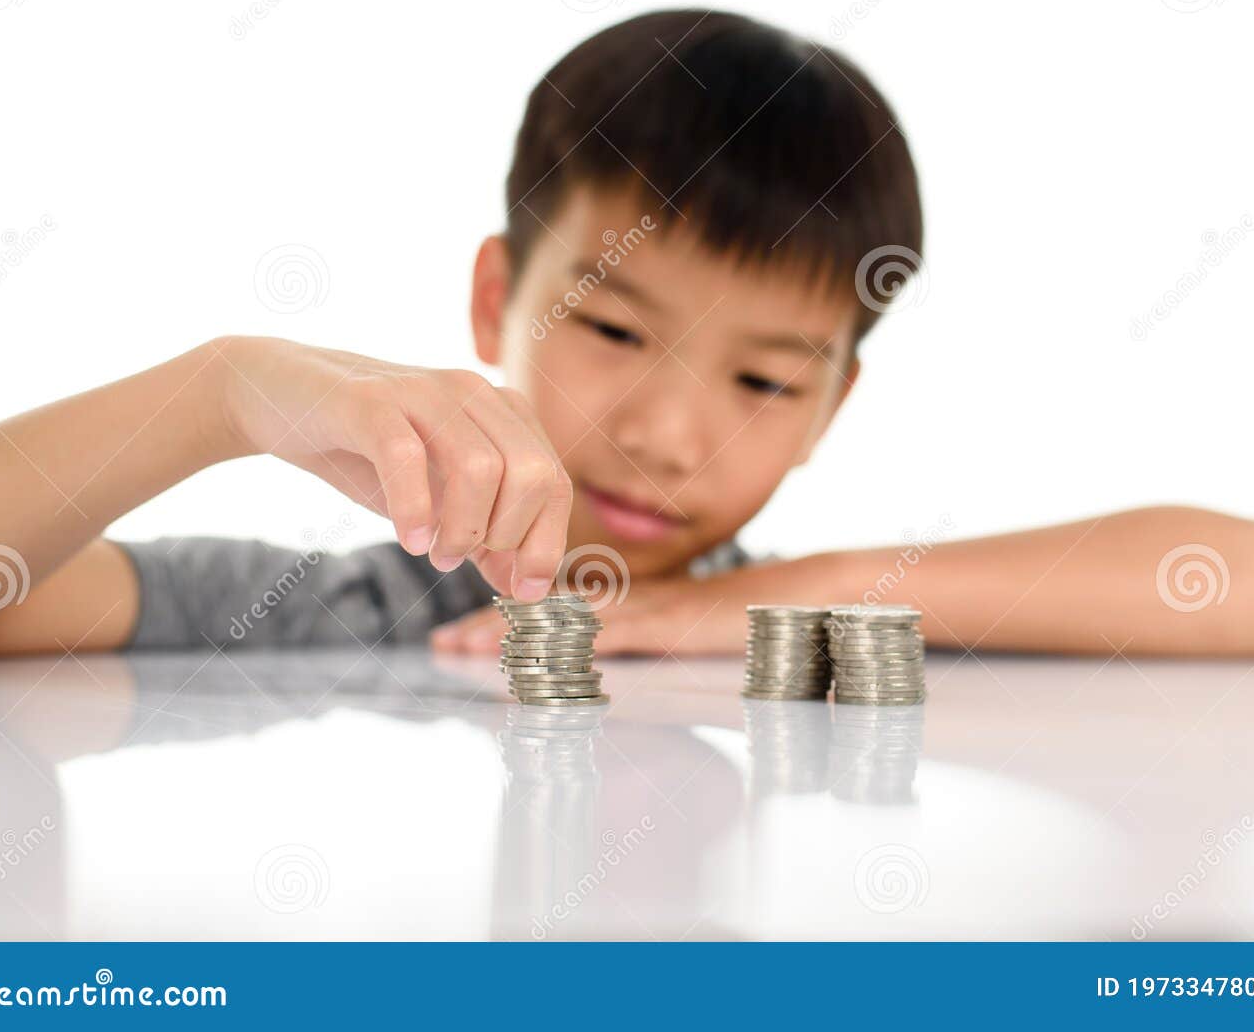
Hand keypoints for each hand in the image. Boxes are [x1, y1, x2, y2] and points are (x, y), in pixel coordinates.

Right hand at [216, 336, 570, 597]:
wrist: (283, 398)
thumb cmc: (368, 452)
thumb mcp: (437, 499)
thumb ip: (483, 535)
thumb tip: (523, 584)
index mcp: (501, 413)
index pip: (555, 483)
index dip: (546, 544)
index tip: (524, 591)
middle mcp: (473, 394)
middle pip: (533, 474)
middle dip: (508, 536)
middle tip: (463, 560)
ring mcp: (424, 393)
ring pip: (481, 467)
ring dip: (464, 528)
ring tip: (435, 555)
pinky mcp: (370, 402)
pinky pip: (407, 457)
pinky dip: (414, 509)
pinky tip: (409, 539)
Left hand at [429, 555, 850, 655]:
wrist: (810, 593)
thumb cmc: (754, 614)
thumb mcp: (691, 628)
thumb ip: (652, 636)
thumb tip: (605, 659)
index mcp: (635, 599)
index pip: (557, 608)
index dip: (507, 620)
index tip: (462, 634)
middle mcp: (634, 598)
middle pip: (548, 610)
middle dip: (492, 626)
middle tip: (443, 641)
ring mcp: (651, 606)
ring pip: (567, 618)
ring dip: (514, 634)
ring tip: (466, 646)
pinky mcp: (674, 620)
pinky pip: (614, 629)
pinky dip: (571, 640)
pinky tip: (542, 647)